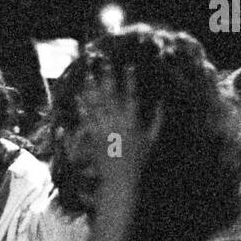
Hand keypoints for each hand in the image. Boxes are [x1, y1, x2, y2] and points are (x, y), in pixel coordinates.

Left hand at [77, 62, 164, 193]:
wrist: (121, 178)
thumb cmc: (139, 159)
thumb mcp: (152, 139)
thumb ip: (158, 119)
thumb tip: (162, 101)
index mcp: (133, 121)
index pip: (131, 95)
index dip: (130, 80)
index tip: (129, 65)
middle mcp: (117, 122)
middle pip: (111, 95)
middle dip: (107, 77)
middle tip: (103, 62)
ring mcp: (104, 129)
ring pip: (97, 104)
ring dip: (92, 88)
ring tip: (89, 74)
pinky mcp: (93, 136)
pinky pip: (86, 118)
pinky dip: (83, 107)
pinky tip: (78, 96)